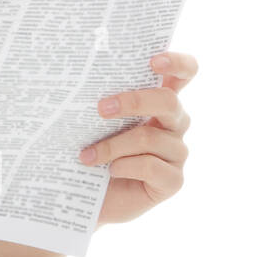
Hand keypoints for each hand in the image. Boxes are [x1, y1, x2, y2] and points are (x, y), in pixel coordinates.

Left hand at [79, 51, 196, 226]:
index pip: (183, 74)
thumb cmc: (89, 149)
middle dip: (134, 101)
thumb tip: (72, 78)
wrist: (83, 196)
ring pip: (150, 137)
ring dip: (113, 145)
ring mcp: (176, 153)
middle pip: (168, 101)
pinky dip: (125, 166)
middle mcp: (173, 124)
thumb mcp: (91, 122)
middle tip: (100, 109)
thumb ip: (98, 101)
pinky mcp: (172, 180)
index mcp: (157, 102)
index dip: (177, 63)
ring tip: (87, 156)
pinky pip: (152, 166)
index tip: (153, 60)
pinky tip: (110, 171)